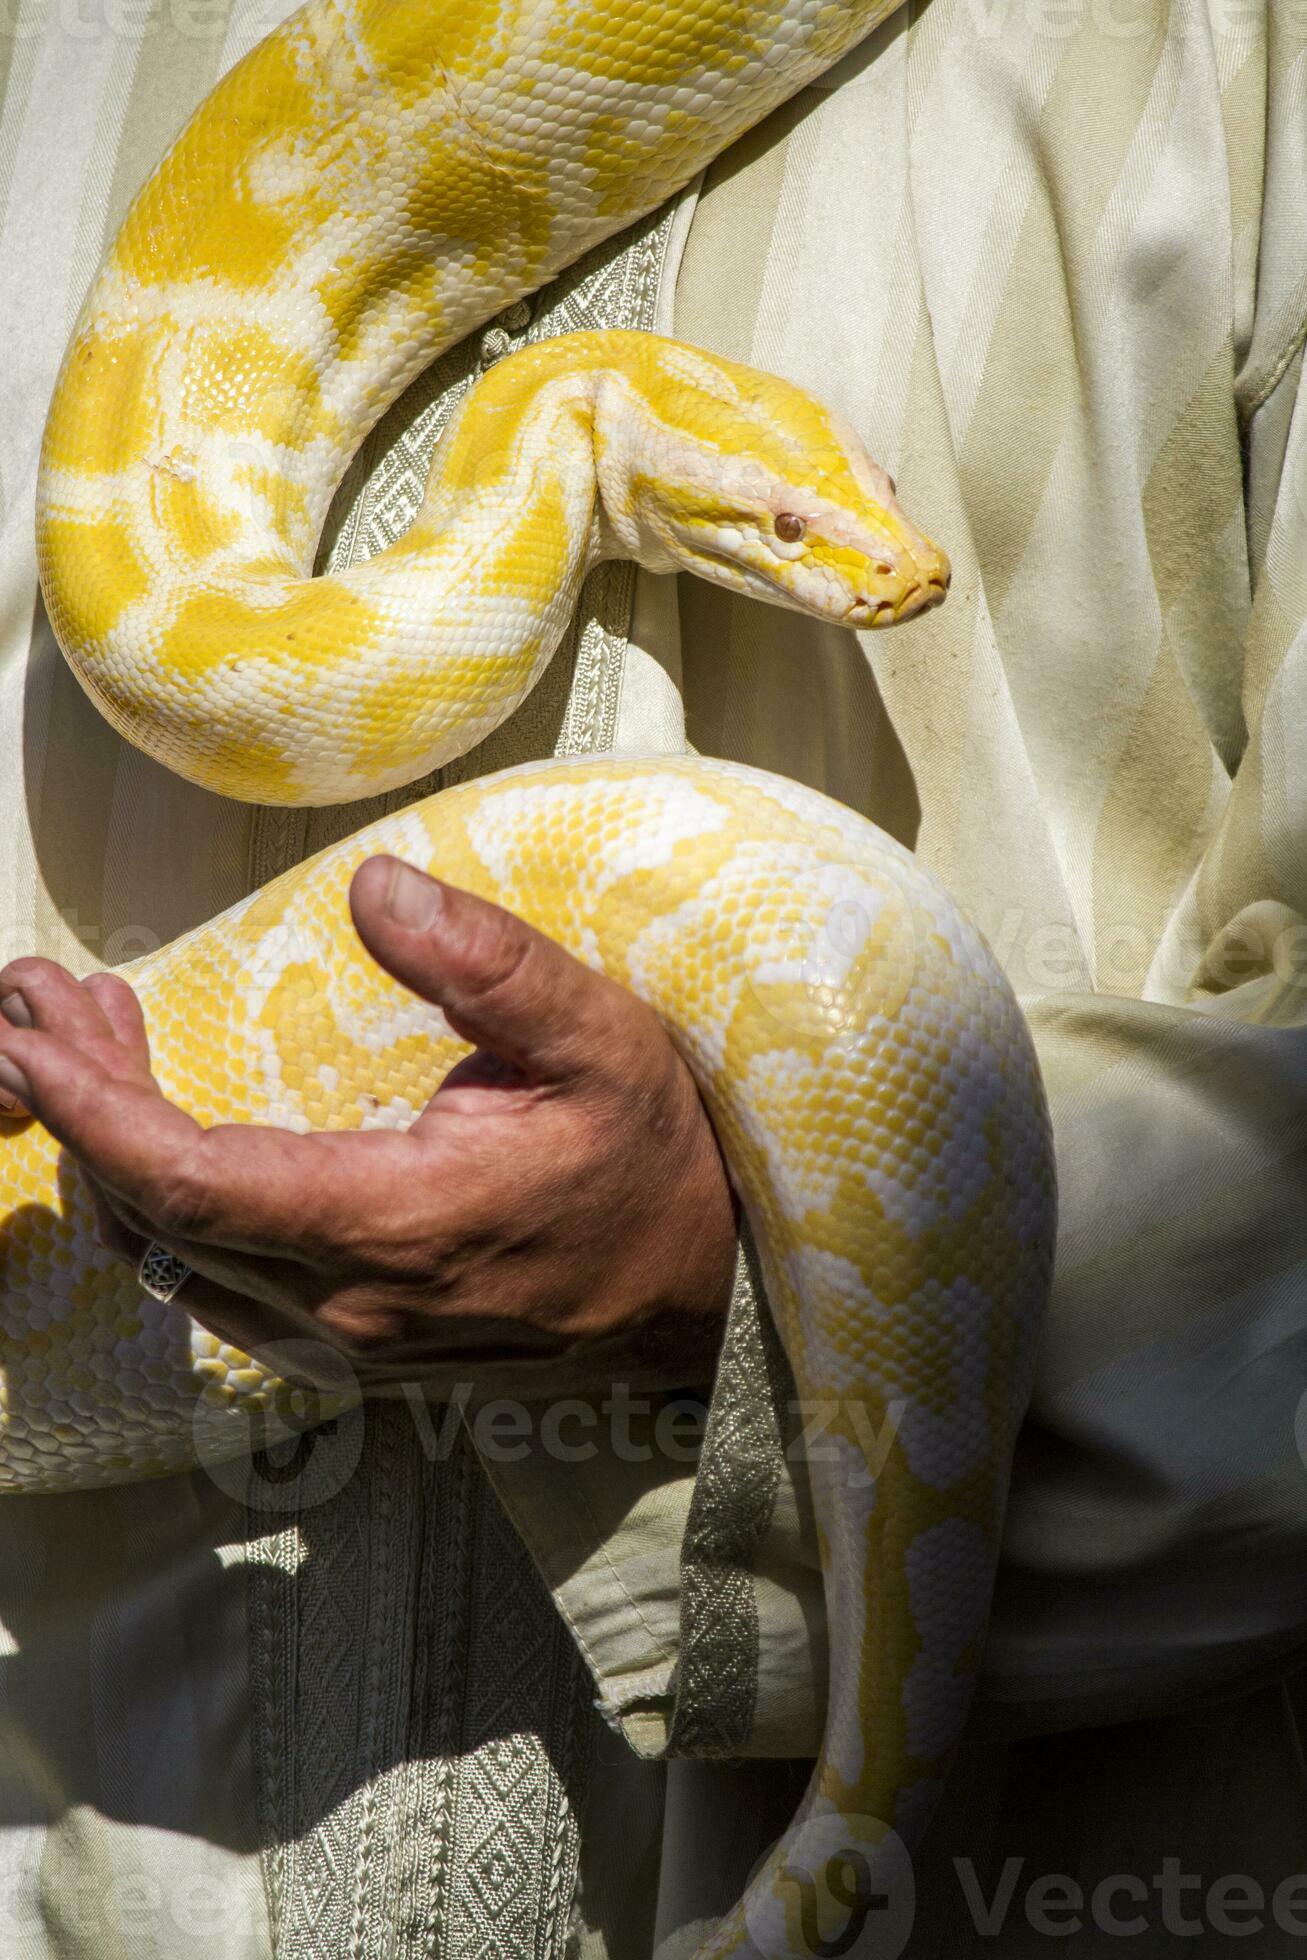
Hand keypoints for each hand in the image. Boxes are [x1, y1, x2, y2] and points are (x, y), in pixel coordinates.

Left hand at [0, 859, 738, 1397]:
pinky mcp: (351, 1354)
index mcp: (399, 1226)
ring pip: (174, 1260)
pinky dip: (162, 1204)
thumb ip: (488, 964)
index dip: (93, 1110)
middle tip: (33, 1002)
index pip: (194, 1181)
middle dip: (75, 1106)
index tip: (27, 1034)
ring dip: (111, 1152)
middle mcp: (348, 1307)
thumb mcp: (600, 1037)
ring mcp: (344, 1346)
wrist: (709, 1293)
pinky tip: (158, 1133)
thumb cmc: (658, 1159)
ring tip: (77, 1041)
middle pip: (158, 1219)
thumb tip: (372, 888)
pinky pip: (216, 1286)